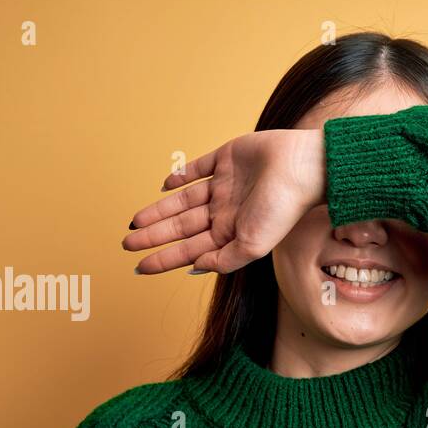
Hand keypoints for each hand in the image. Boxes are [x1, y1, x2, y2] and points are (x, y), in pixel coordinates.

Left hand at [123, 128, 325, 273]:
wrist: (301, 168)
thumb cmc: (283, 210)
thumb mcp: (252, 246)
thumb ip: (223, 260)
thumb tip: (193, 267)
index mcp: (232, 233)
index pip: (190, 249)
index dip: (164, 259)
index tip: (139, 267)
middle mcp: (226, 211)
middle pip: (181, 227)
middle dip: (154, 236)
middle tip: (126, 245)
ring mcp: (226, 185)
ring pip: (183, 202)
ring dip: (159, 211)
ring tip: (135, 222)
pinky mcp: (227, 159)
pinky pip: (198, 169)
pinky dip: (180, 176)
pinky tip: (165, 185)